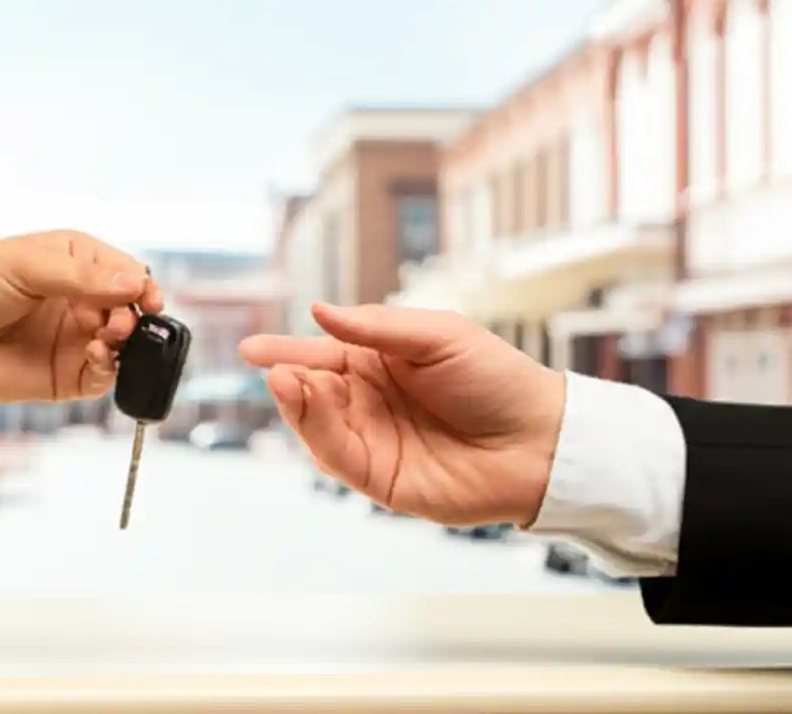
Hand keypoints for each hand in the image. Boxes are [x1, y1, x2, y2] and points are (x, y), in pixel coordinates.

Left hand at [0, 230, 162, 403]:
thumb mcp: (22, 266)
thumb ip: (79, 276)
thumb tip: (133, 284)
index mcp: (72, 261)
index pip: (122, 268)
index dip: (138, 281)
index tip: (145, 295)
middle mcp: (80, 299)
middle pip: (129, 305)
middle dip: (134, 312)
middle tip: (121, 320)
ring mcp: (76, 338)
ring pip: (125, 342)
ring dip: (126, 339)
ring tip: (108, 336)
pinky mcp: (68, 375)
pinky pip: (105, 375)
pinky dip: (111, 367)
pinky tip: (96, 355)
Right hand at [240, 303, 565, 526]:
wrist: (540, 439)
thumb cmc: (497, 379)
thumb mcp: (438, 335)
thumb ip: (377, 327)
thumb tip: (320, 312)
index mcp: (381, 364)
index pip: (322, 356)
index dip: (286, 352)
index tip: (252, 348)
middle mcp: (371, 404)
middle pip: (312, 392)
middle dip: (288, 378)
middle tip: (272, 365)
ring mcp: (374, 442)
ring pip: (318, 426)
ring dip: (297, 405)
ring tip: (285, 381)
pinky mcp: (381, 480)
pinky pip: (339, 457)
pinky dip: (319, 434)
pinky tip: (312, 407)